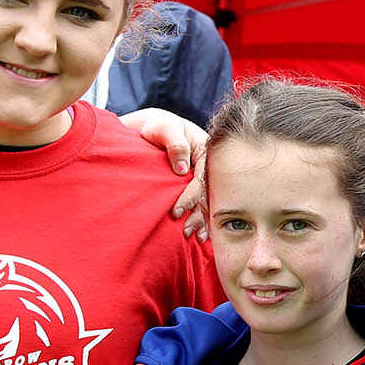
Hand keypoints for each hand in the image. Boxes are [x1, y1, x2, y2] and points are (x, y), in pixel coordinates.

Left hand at [119, 108, 209, 237]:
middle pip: (208, 194)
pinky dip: (203, 220)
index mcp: (206, 151)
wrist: (154, 129)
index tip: (175, 212)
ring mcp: (205, 176)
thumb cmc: (158, 127)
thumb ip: (175, 143)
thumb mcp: (165, 129)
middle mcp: (209, 166)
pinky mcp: (198, 184)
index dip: (190, 197)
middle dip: (199, 215)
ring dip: (202, 221)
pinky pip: (204, 204)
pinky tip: (201, 235)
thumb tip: (181, 168)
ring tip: (193, 237)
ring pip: (208, 202)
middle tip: (186, 232)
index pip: (202, 179)